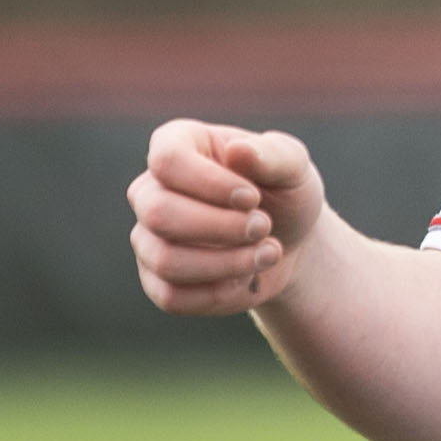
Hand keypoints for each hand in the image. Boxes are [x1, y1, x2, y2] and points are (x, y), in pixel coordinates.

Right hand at [128, 120, 329, 314]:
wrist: (290, 242)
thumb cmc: (284, 193)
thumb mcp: (293, 167)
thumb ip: (272, 155)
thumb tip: (238, 151)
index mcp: (177, 144)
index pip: (168, 160)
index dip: (210, 184)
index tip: (253, 198)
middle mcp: (150, 189)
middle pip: (159, 214)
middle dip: (221, 228)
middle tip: (264, 226)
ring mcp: (147, 236)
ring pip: (165, 261)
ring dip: (227, 264)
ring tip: (269, 253)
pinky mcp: (155, 279)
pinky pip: (171, 297)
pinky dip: (219, 294)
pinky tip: (246, 279)